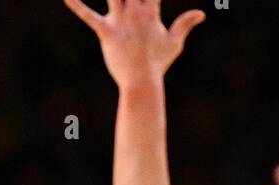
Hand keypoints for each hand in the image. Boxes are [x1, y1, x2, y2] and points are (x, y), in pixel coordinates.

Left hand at [65, 0, 205, 87]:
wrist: (142, 83)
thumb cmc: (157, 64)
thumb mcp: (174, 43)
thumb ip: (185, 24)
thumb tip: (202, 14)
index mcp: (150, 12)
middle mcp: (135, 12)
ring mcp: (121, 21)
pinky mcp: (107, 32)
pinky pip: (88, 16)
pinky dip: (76, 5)